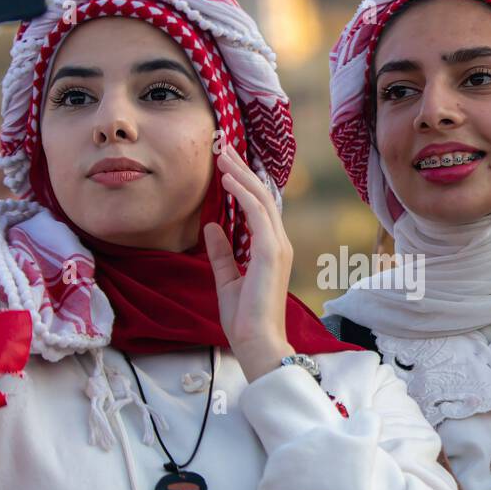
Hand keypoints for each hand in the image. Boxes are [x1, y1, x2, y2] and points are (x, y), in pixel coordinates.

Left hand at [203, 145, 294, 382]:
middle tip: (223, 146)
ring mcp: (278, 246)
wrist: (257, 343)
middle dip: (242, 169)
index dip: (242, 182)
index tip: (225, 164)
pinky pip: (258, 213)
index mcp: (270, 250)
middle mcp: (279, 243)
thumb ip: (221, 253)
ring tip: (222, 154)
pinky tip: (228, 178)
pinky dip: (243, 193)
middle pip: (261, 195)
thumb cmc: (245, 320)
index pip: (258, 207)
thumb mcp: (226, 281)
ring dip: (240, 174)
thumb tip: (211, 226)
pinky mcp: (272, 252)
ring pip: (261, 198)